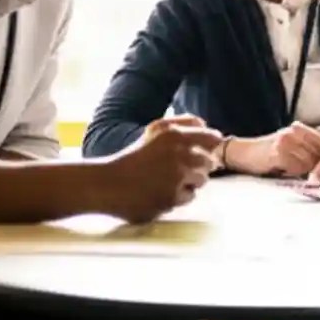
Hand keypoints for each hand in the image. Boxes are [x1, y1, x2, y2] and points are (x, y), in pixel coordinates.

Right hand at [99, 118, 220, 222]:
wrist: (107, 184)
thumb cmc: (132, 157)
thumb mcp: (155, 131)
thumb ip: (182, 123)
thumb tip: (206, 125)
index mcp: (174, 134)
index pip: (212, 138)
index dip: (212, 146)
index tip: (207, 151)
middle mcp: (179, 153)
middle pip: (209, 162)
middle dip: (198, 167)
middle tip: (177, 169)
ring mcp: (177, 176)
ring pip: (202, 180)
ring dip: (189, 182)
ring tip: (166, 181)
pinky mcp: (172, 197)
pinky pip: (189, 197)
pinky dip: (179, 197)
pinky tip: (161, 192)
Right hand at [233, 122, 319, 176]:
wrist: (243, 153)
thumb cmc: (267, 150)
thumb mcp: (288, 140)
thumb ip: (306, 138)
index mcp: (297, 128)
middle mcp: (293, 132)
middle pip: (317, 152)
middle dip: (319, 166)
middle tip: (318, 176)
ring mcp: (285, 142)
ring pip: (308, 162)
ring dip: (306, 171)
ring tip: (299, 174)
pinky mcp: (278, 154)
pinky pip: (296, 167)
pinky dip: (295, 173)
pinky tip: (287, 173)